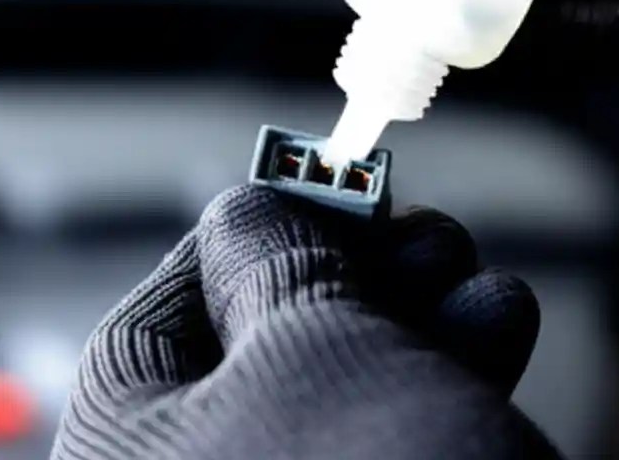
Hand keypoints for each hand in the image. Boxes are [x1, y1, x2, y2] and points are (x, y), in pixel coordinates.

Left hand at [52, 186, 558, 459]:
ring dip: (416, 325)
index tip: (320, 186)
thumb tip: (252, 211)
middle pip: (259, 357)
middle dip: (354, 277)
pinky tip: (497, 334)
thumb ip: (276, 264)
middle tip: (420, 231)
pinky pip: (383, 451)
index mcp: (121, 452)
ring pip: (335, 406)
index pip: (162, 316)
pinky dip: (439, 389)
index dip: (249, 235)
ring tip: (480, 283)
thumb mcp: (315, 350)